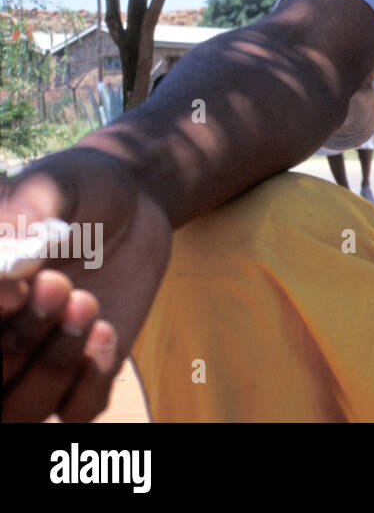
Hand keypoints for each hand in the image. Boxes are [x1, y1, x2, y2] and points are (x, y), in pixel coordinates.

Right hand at [1, 148, 171, 421]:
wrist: (134, 199)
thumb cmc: (78, 189)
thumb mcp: (49, 187)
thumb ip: (20, 217)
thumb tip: (4, 268)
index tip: (17, 287)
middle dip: (17, 343)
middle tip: (60, 284)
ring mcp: (31, 364)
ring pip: (19, 412)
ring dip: (52, 368)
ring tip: (87, 302)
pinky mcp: (81, 374)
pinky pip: (77, 412)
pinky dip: (91, 381)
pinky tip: (107, 330)